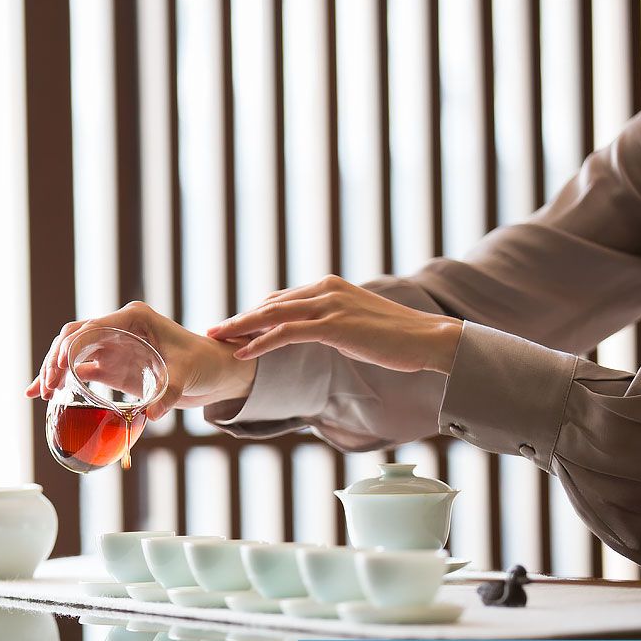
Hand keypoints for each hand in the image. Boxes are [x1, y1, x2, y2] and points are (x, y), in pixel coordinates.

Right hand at [25, 302, 256, 419]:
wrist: (214, 371)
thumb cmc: (204, 363)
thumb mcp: (187, 376)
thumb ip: (167, 393)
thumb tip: (150, 415)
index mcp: (132, 319)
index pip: (90, 328)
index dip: (69, 349)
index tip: (57, 372)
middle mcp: (118, 328)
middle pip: (73, 338)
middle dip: (54, 360)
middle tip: (46, 388)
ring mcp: (113, 346)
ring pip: (71, 352)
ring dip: (53, 370)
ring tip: (38, 393)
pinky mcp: (112, 365)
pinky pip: (80, 369)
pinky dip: (63, 380)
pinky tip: (45, 394)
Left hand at [206, 276, 462, 373]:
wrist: (428, 339)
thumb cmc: (395, 338)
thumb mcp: (355, 325)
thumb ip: (331, 324)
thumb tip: (315, 334)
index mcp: (329, 287)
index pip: (281, 299)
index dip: (254, 313)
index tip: (232, 326)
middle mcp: (325, 290)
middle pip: (270, 303)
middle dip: (239, 318)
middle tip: (212, 330)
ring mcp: (329, 305)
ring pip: (273, 315)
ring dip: (240, 328)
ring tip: (217, 339)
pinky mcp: (334, 325)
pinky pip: (287, 333)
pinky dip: (261, 343)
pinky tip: (243, 353)